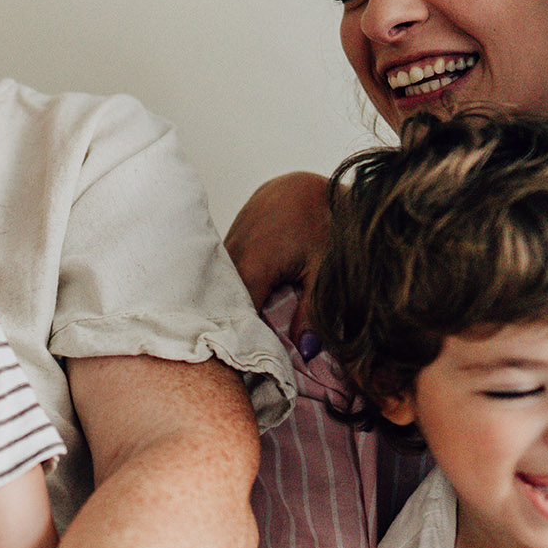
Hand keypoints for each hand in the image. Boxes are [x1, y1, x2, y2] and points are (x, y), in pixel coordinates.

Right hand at [223, 171, 331, 343]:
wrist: (313, 183)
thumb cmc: (325, 220)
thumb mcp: (325, 269)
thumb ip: (313, 312)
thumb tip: (305, 352)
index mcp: (253, 263)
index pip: (236, 315)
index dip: (243, 341)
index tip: (251, 364)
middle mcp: (232, 253)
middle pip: (224, 302)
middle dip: (235, 327)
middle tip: (248, 355)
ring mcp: (228, 244)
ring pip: (221, 286)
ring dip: (232, 306)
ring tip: (246, 331)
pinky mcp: (230, 239)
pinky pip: (225, 271)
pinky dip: (233, 288)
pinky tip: (246, 302)